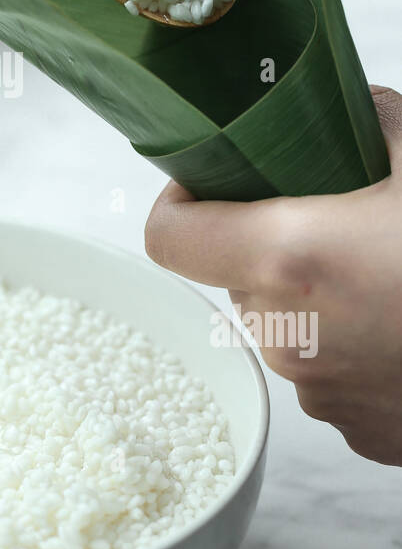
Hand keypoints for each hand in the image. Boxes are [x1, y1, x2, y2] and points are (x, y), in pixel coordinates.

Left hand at [145, 87, 401, 466]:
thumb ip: (374, 120)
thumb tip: (350, 111)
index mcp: (290, 259)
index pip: (169, 237)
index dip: (182, 202)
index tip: (212, 183)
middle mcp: (289, 339)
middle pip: (238, 281)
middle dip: (274, 246)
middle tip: (338, 220)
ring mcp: (326, 397)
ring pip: (288, 331)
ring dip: (321, 301)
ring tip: (394, 277)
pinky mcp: (364, 437)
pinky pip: (334, 378)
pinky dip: (358, 351)